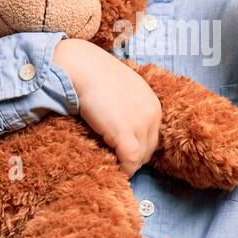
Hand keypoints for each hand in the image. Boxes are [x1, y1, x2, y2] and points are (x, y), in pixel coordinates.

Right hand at [53, 39, 160, 176]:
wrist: (83, 68)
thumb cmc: (95, 75)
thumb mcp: (122, 89)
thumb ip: (128, 106)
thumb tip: (119, 122)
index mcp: (153, 104)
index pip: (152, 136)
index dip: (138, 147)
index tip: (123, 152)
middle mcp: (152, 115)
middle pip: (148, 149)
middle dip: (133, 158)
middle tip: (116, 161)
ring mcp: (140, 124)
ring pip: (140, 157)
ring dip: (127, 164)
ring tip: (112, 164)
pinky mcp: (125, 133)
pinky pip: (130, 161)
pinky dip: (123, 169)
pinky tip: (112, 168)